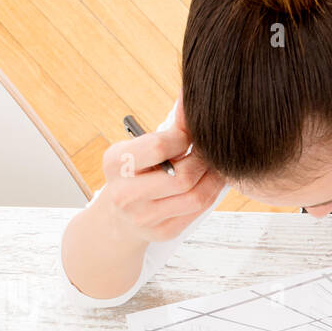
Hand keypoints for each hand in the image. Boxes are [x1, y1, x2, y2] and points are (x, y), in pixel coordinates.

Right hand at [98, 107, 224, 248]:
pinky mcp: (162, 232)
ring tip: (216, 165)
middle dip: (203, 161)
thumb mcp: (139, 147)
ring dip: (213, 179)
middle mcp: (125, 194)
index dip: (185, 136)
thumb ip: (168, 128)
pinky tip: (212, 182)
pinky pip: (197, 212)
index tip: (194, 132)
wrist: (119, 217)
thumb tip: (192, 98)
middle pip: (182, 177)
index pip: (159, 146)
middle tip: (213, 150)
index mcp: (116, 163)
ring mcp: (144, 218)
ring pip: (195, 198)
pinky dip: (210, 194)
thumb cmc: (135, 171)